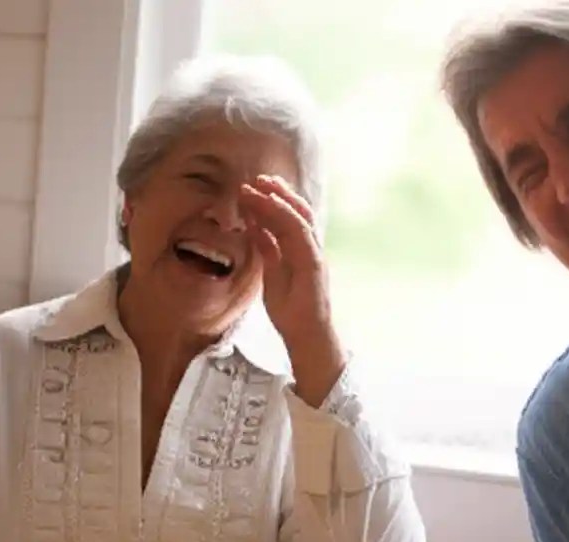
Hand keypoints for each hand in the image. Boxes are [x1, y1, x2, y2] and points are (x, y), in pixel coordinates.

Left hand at [239, 175, 344, 406]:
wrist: (307, 337)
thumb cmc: (291, 312)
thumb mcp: (272, 276)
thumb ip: (267, 251)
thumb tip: (254, 228)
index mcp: (300, 251)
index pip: (289, 219)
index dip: (274, 201)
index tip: (254, 187)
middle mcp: (310, 249)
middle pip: (298, 212)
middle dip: (279, 192)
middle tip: (258, 178)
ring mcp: (314, 255)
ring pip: (299, 218)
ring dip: (279, 199)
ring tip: (261, 185)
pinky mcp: (313, 264)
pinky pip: (300, 234)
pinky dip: (285, 217)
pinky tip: (268, 206)